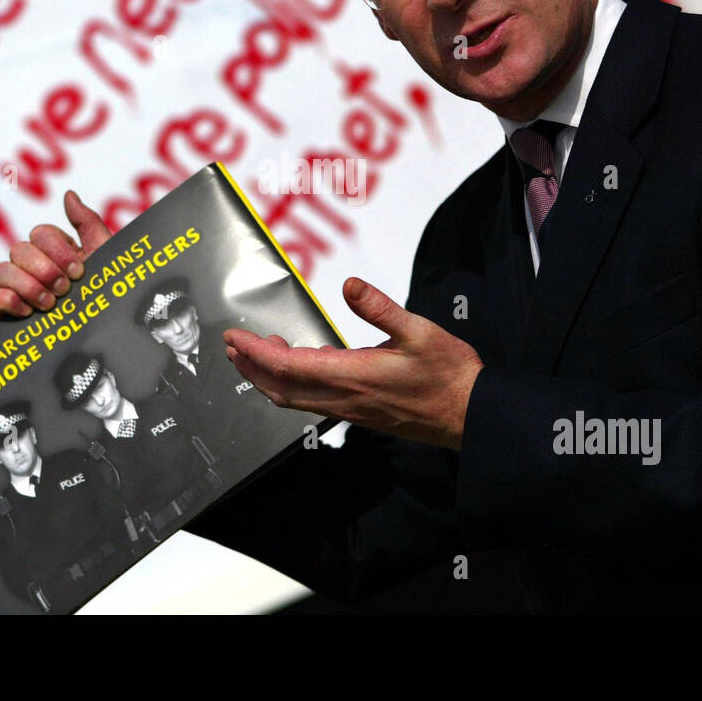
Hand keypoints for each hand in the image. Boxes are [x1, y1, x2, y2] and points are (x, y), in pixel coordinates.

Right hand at [0, 190, 111, 322]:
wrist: (102, 343)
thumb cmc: (107, 296)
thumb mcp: (105, 258)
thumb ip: (88, 224)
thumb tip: (69, 195)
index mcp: (55, 252)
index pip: (40, 233)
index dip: (58, 250)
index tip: (79, 271)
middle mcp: (31, 267)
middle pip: (19, 249)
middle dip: (44, 269)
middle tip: (65, 290)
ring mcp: (14, 289)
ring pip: (2, 270)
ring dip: (28, 286)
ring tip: (50, 305)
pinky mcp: (1, 313)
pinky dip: (6, 301)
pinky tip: (27, 312)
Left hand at [223, 277, 483, 449]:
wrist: (470, 416)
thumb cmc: (449, 375)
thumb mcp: (420, 331)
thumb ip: (382, 308)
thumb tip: (351, 285)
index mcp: (352, 375)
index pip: (288, 367)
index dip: (255, 352)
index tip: (234, 338)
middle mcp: (344, 398)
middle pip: (281, 388)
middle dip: (250, 367)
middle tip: (231, 347)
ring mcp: (351, 409)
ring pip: (294, 398)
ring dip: (268, 378)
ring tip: (254, 356)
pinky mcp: (359, 412)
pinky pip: (312, 402)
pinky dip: (292, 385)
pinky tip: (299, 367)